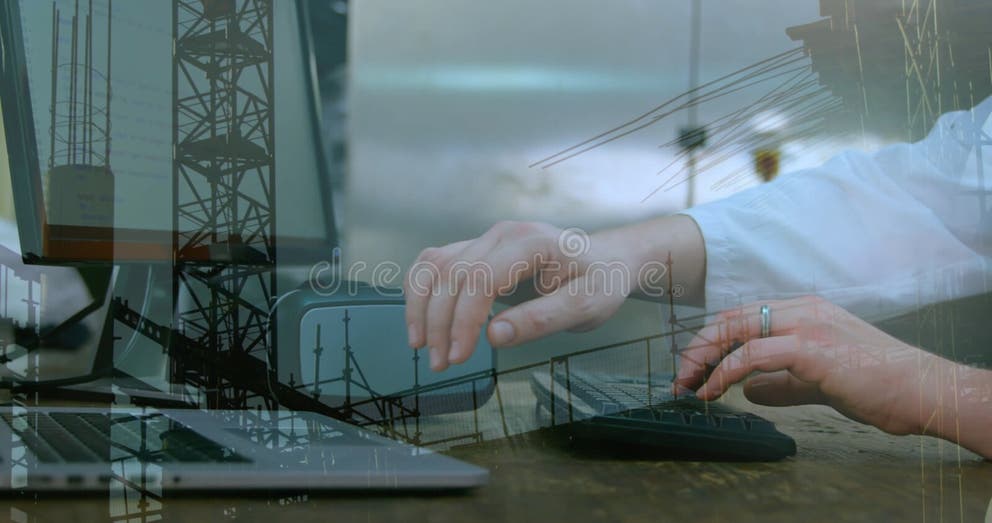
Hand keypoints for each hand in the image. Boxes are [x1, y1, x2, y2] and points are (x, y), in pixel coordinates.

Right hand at [404, 216, 705, 371]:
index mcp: (532, 242)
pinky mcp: (476, 249)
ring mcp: (486, 238)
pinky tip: (422, 321)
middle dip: (439, 322)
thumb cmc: (599, 283)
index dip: (464, 319)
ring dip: (421, 307)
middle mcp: (503, 233)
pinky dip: (420, 291)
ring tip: (423, 347)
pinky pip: (435, 263)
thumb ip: (542, 320)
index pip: (481, 277)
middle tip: (442, 364)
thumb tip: (494, 336)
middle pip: (451, 273)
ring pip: (434, 266)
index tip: (460, 357)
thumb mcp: (586, 307)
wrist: (605, 261)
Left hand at [676, 295, 991, 457]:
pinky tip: (715, 390)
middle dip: (698, 346)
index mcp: (804, 311)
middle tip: (680, 375)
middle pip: (731, 317)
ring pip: (735, 330)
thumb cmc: (879, 386)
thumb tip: (749, 391)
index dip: (712, 338)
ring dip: (704, 359)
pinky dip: (726, 372)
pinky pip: (752, 354)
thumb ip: (782, 384)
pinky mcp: (810, 347)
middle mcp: (802, 310)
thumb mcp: (818, 382)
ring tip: (689, 385)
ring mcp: (806, 325)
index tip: (694, 365)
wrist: (922, 390)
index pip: (743, 315)